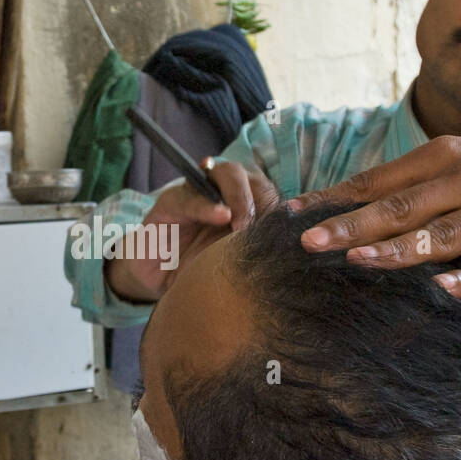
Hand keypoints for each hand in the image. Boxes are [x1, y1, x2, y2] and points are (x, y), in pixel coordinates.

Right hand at [106, 160, 278, 302]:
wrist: (163, 285)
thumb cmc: (204, 272)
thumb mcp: (237, 263)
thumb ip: (262, 249)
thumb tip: (297, 244)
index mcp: (245, 208)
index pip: (270, 193)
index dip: (279, 206)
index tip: (284, 231)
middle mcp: (223, 195)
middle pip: (252, 177)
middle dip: (260, 199)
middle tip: (259, 230)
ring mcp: (197, 194)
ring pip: (227, 174)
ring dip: (239, 195)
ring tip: (241, 225)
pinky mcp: (170, 203)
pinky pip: (190, 196)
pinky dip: (207, 204)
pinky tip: (220, 215)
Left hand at [289, 130, 460, 297]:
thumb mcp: (458, 160)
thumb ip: (409, 182)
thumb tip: (342, 205)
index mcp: (444, 155)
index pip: (379, 181)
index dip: (335, 200)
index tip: (291, 218)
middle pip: (403, 206)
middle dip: (353, 225)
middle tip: (311, 243)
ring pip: (444, 233)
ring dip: (399, 249)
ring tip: (359, 261)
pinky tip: (442, 289)